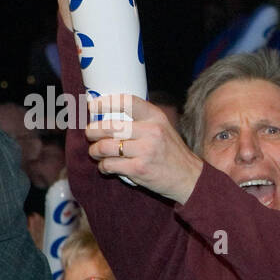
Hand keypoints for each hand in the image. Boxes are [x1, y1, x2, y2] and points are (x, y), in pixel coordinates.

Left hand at [84, 95, 204, 202]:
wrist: (189, 177)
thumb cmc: (172, 153)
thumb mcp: (163, 129)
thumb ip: (141, 121)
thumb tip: (107, 116)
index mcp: (156, 117)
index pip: (126, 102)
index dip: (105, 102)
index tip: (93, 106)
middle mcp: (151, 131)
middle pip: (110, 126)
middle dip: (93, 130)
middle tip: (90, 134)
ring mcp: (145, 151)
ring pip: (105, 147)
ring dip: (94, 150)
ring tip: (95, 152)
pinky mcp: (139, 169)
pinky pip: (110, 164)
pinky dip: (103, 166)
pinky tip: (106, 167)